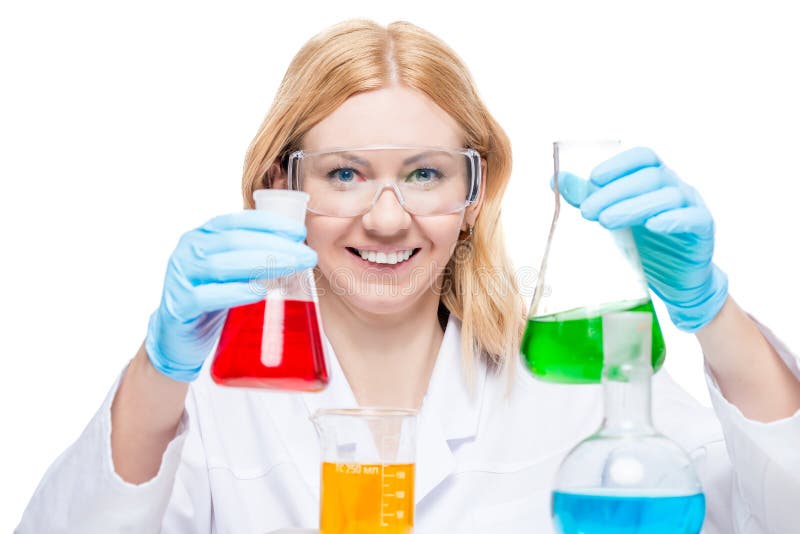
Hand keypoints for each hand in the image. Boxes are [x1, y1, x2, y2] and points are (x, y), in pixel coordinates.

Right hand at [145, 210, 316, 380]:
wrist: (179, 338)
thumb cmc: (213, 298)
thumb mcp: (232, 271)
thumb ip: (254, 255)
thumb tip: (298, 246)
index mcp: (204, 236)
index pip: (237, 221)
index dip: (270, 224)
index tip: (299, 233)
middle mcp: (189, 250)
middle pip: (235, 242)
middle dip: (275, 246)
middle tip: (306, 256)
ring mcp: (181, 277)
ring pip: (221, 265)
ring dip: (261, 265)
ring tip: (292, 268)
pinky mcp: (179, 306)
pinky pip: (206, 297)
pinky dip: (235, 293)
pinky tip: (259, 293)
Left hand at [556, 147, 727, 331]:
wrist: (677, 280)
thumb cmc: (645, 244)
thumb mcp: (614, 220)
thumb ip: (589, 198)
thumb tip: (556, 180)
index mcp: (655, 179)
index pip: (643, 157)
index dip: (619, 164)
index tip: (593, 179)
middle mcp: (676, 187)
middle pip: (650, 176)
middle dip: (615, 192)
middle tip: (587, 211)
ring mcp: (692, 206)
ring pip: (668, 196)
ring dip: (634, 206)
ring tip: (606, 222)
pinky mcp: (704, 230)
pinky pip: (693, 218)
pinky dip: (673, 219)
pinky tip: (652, 226)